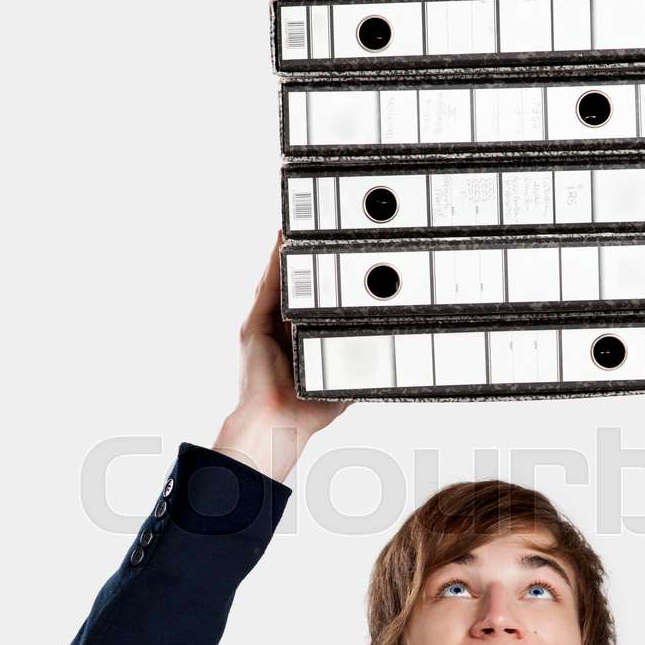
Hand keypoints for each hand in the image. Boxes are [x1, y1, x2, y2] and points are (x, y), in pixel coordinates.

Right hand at [211, 229, 350, 481]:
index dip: (316, 272)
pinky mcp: (254, 326)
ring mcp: (264, 325)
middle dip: (299, 253)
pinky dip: (275, 261)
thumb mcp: (343, 380)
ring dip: (285, 249)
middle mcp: (278, 328)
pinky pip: (268, 286)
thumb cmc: (309, 410)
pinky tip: (283, 239)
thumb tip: (390, 349)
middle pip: (291, 281)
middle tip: (312, 222)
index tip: (328, 247)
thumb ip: (362, 361)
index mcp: (296, 338)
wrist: (279, 425)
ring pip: (278, 278)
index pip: (307, 297)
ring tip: (297, 219)